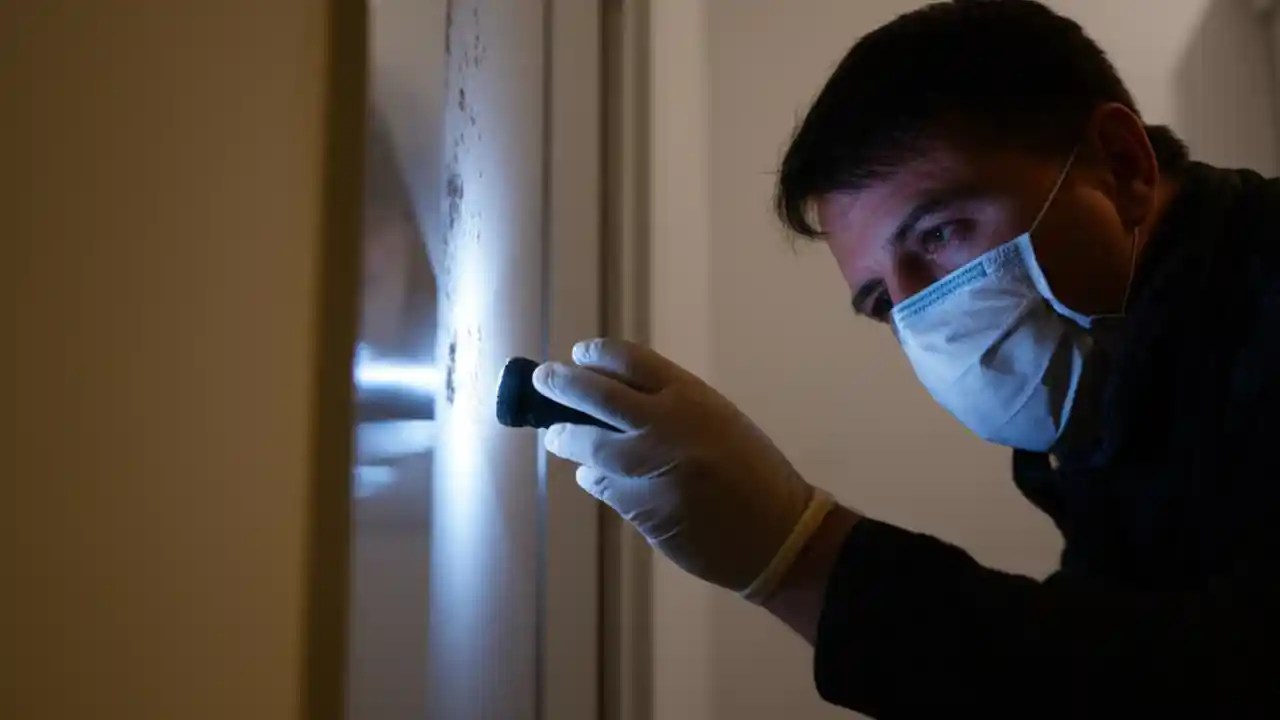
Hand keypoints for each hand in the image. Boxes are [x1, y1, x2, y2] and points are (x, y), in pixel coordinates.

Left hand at [533, 338, 835, 602]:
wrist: (777, 534)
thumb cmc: (753, 473)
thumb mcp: (719, 420)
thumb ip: (671, 407)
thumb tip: (615, 401)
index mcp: (690, 397)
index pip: (628, 359)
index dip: (596, 354)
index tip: (579, 355)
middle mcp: (664, 424)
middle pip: (594, 394)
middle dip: (560, 384)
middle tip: (542, 380)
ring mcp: (647, 467)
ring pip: (588, 445)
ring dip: (566, 438)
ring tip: (558, 435)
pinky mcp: (638, 507)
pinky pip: (602, 484)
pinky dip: (593, 476)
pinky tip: (593, 475)